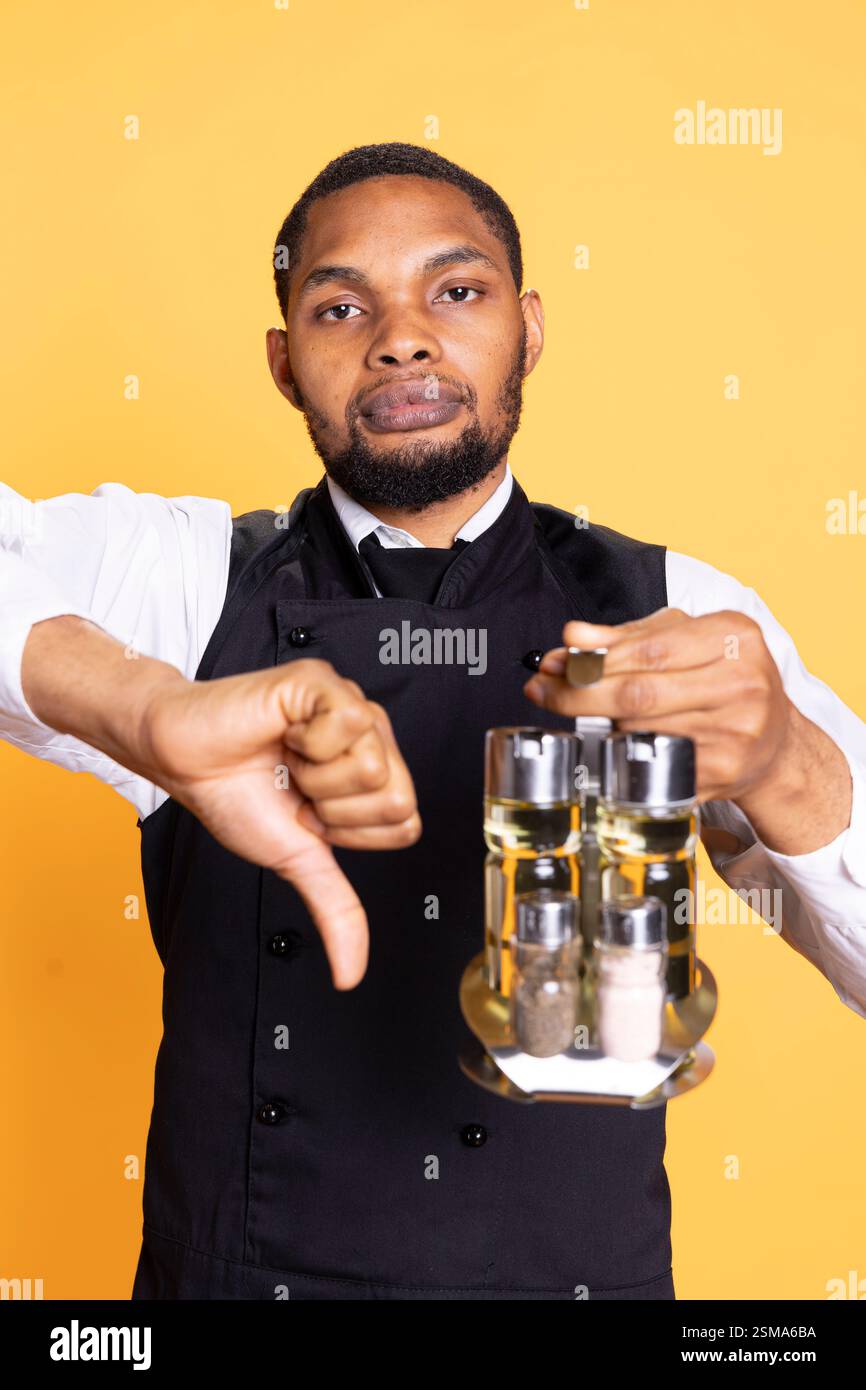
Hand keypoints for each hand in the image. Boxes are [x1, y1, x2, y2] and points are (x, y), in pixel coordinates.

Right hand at [140, 658, 419, 988]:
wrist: (183, 758)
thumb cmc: (237, 793)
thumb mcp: (297, 860)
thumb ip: (336, 910)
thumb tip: (350, 974)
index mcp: (374, 775)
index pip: (405, 823)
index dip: (349, 831)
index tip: (310, 813)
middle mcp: (372, 737)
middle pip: (395, 797)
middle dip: (332, 807)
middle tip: (297, 785)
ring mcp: (351, 705)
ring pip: (372, 764)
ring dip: (314, 774)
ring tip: (287, 757)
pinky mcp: (324, 682)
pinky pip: (347, 723)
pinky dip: (304, 741)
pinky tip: (283, 731)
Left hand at [522, 608, 849, 851]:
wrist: (775, 743)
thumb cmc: (724, 681)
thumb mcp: (686, 641)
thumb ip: (628, 636)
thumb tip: (573, 636)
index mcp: (734, 637)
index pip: (648, 648)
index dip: (593, 658)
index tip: (554, 662)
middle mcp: (742, 683)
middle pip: (639, 692)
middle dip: (579, 693)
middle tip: (544, 690)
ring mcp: (736, 732)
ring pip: (640, 729)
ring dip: (598, 724)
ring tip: (579, 715)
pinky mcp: (722, 772)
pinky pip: (653, 761)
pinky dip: (622, 753)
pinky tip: (609, 744)